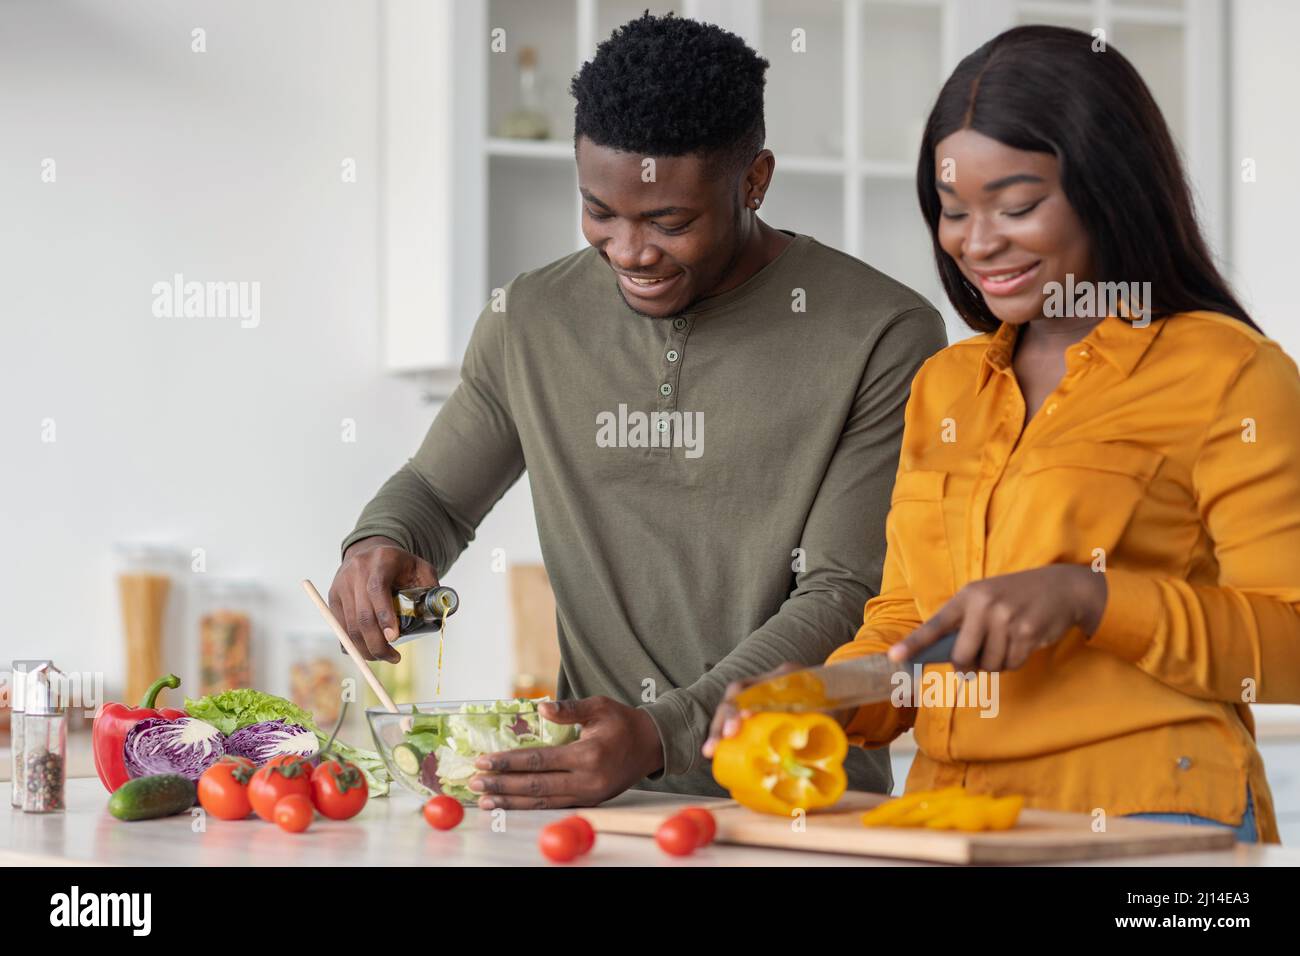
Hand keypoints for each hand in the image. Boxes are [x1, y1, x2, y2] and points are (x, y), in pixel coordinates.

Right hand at [327, 535, 439, 662]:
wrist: (371, 552)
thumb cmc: (400, 565)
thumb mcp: (421, 568)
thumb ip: (432, 588)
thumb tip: (440, 614)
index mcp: (381, 561)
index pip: (377, 589)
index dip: (384, 615)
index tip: (395, 638)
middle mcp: (357, 571)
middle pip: (362, 614)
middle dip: (377, 643)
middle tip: (393, 658)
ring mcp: (342, 585)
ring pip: (348, 626)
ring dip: (365, 648)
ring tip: (383, 657)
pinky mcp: (333, 598)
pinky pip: (340, 628)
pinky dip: (352, 644)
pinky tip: (366, 650)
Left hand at [469, 697, 663, 809]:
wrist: (652, 746)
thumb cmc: (623, 722)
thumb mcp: (599, 705)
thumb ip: (568, 708)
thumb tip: (540, 709)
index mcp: (588, 754)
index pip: (539, 761)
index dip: (509, 762)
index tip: (484, 761)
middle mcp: (587, 780)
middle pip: (536, 786)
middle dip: (503, 785)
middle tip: (476, 782)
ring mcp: (588, 795)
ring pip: (542, 802)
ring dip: (511, 802)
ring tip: (485, 800)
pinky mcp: (589, 802)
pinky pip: (554, 806)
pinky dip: (529, 807)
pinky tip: (511, 805)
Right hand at [701, 664, 854, 758]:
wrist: (838, 691)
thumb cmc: (836, 705)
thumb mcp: (833, 715)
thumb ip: (823, 727)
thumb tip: (806, 761)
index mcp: (791, 674)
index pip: (766, 683)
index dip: (753, 700)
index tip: (746, 718)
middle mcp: (770, 678)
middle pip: (740, 690)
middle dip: (728, 715)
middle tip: (722, 740)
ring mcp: (758, 688)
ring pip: (731, 701)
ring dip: (719, 725)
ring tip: (710, 751)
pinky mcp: (753, 702)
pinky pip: (733, 712)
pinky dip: (723, 730)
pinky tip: (715, 749)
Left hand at [888, 564, 1107, 670]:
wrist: (1061, 587)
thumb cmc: (1014, 596)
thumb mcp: (986, 598)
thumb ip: (966, 624)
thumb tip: (953, 661)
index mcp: (968, 596)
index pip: (935, 624)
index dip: (914, 643)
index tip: (894, 657)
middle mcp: (984, 606)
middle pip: (962, 656)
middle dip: (967, 665)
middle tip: (975, 662)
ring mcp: (1007, 619)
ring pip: (989, 664)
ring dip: (997, 663)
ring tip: (1007, 642)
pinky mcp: (1028, 633)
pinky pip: (1012, 664)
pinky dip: (1015, 661)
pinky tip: (1022, 642)